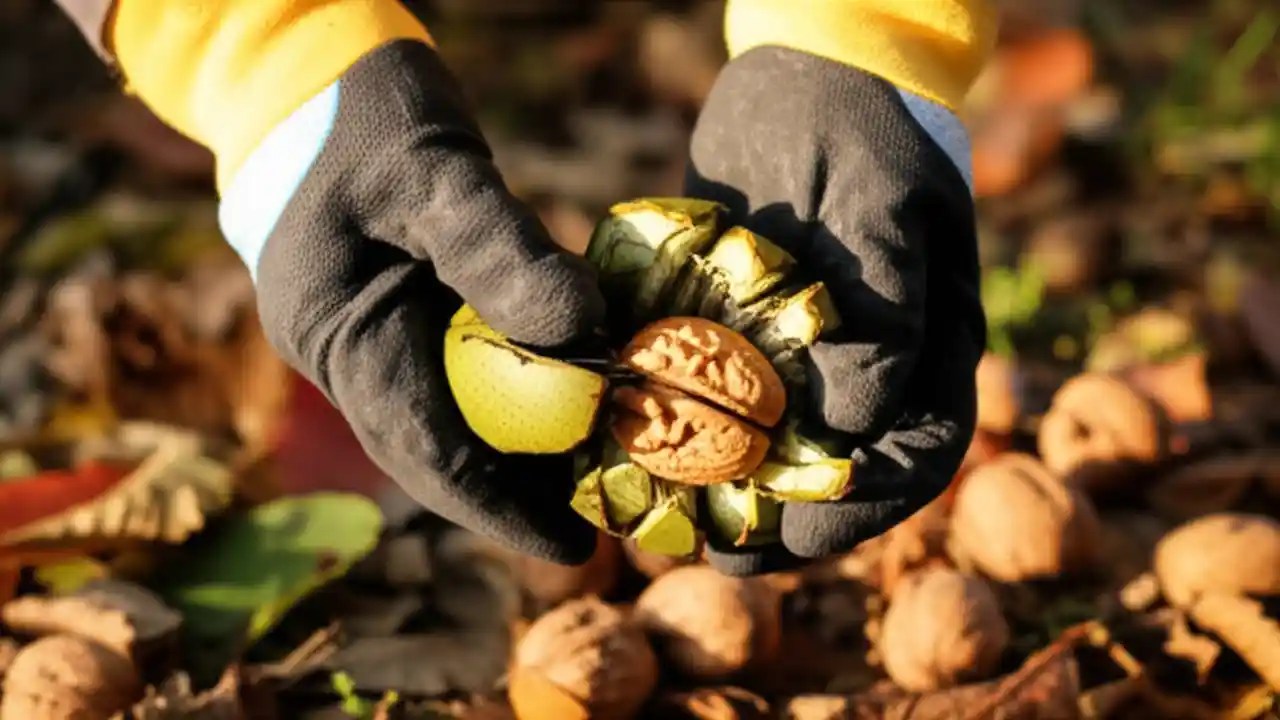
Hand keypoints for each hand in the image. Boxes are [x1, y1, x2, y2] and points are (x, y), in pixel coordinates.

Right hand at [220, 40, 605, 563]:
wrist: (308, 74)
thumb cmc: (366, 114)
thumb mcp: (437, 173)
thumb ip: (501, 252)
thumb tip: (587, 334)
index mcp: (334, 334)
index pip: (423, 449)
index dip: (500, 508)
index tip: (571, 548)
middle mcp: (344, 354)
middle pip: (437, 451)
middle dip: (516, 492)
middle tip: (602, 520)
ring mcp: (365, 335)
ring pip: (448, 421)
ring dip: (519, 450)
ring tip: (598, 472)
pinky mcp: (393, 313)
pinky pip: (456, 377)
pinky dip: (514, 395)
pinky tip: (570, 397)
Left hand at [684, 47, 984, 575]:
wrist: (807, 68)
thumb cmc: (853, 127)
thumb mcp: (875, 204)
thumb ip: (886, 312)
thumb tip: (858, 422)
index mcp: (933, 341)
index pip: (921, 453)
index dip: (867, 506)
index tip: (799, 530)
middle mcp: (880, 360)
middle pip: (849, 472)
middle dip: (792, 523)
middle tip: (722, 552)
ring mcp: (819, 350)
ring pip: (789, 450)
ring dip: (740, 495)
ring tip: (679, 524)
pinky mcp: (760, 331)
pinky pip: (738, 401)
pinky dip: (700, 436)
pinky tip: (649, 454)